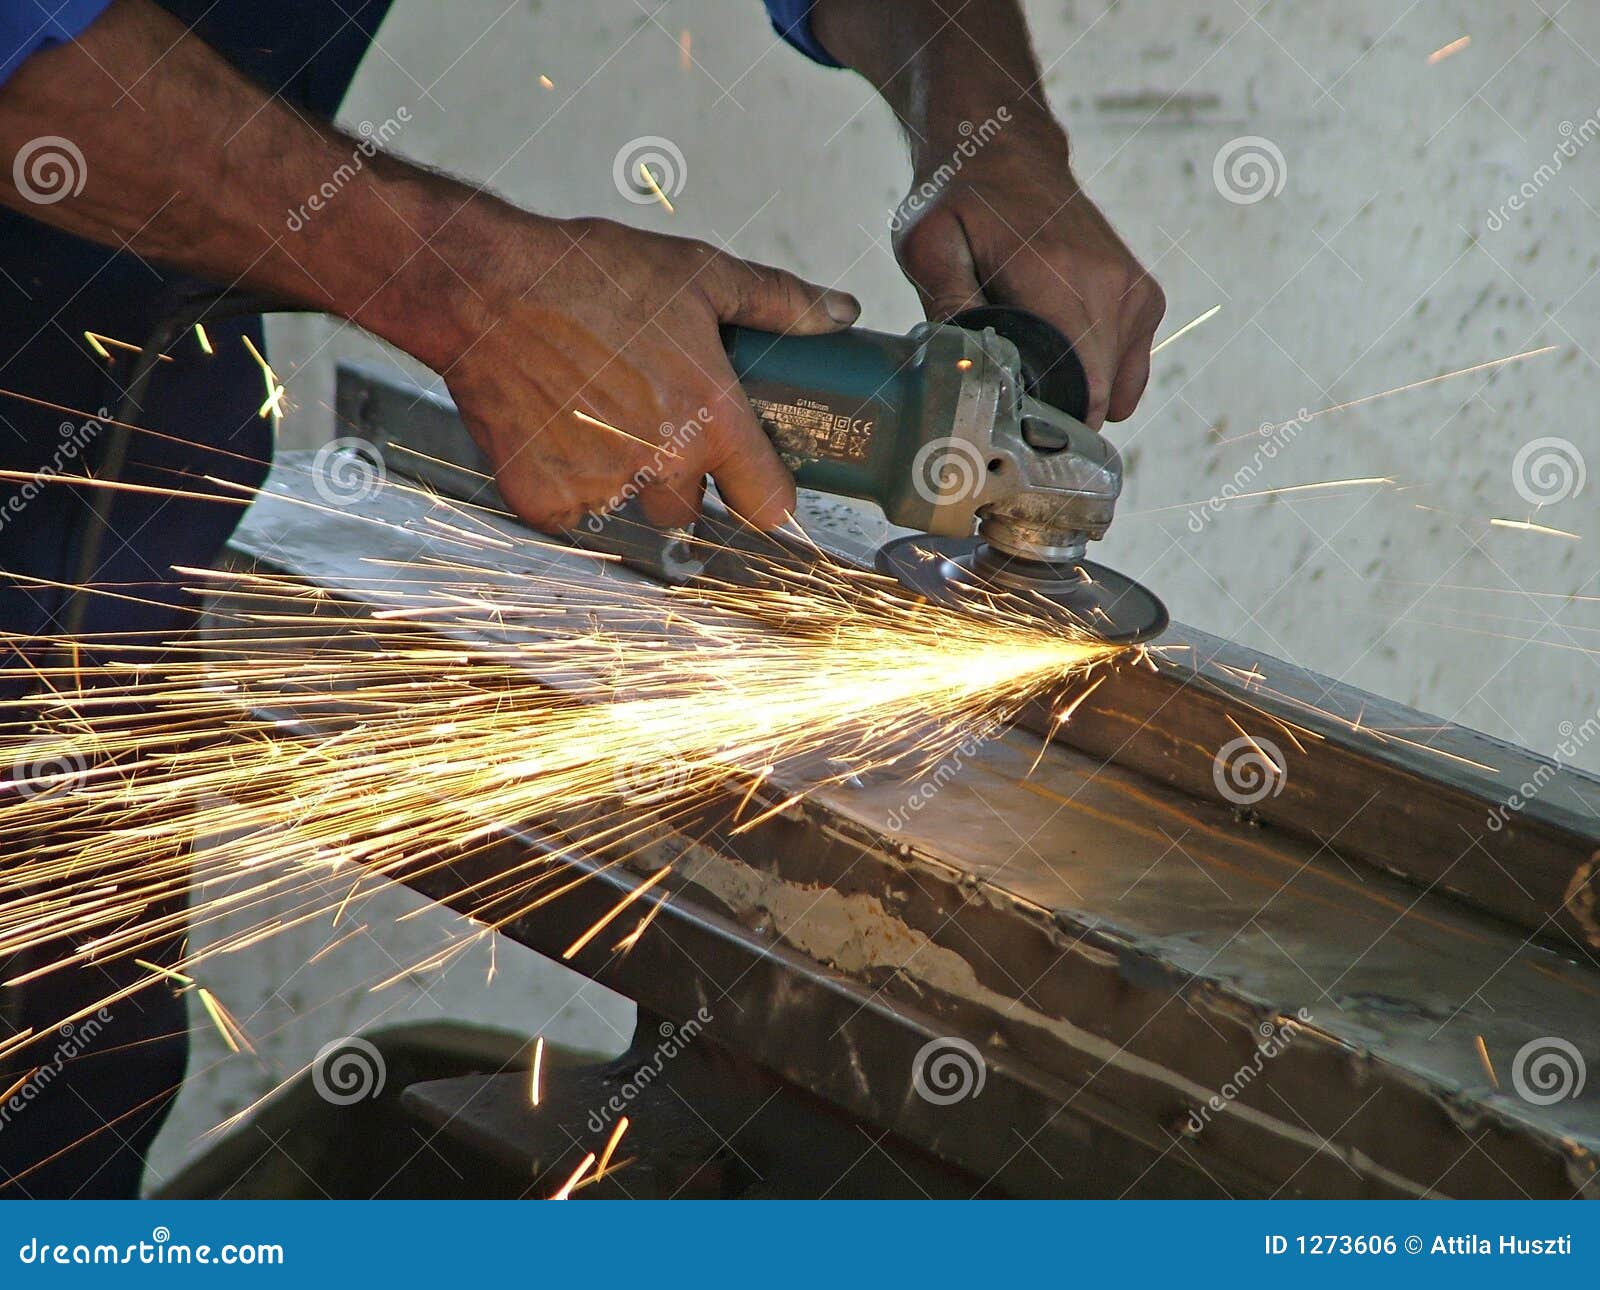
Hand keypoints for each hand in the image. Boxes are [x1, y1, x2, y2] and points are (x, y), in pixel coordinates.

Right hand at [427, 213, 859, 533]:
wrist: (484, 288)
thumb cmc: (586, 277)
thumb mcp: (698, 275)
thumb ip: (777, 303)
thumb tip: (838, 314)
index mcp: (711, 418)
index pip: (769, 505)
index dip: (765, 496)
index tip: (754, 485)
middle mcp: (661, 462)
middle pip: (691, 511)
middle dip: (679, 479)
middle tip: (653, 424)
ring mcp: (601, 487)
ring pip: (631, 512)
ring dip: (625, 481)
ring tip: (600, 418)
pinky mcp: (544, 501)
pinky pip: (574, 516)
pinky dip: (568, 485)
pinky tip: (559, 429)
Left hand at [893, 116, 1164, 428]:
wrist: (1005, 150)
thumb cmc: (960, 200)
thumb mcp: (929, 248)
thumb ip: (948, 310)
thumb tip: (966, 372)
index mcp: (1061, 280)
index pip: (1082, 393)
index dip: (1045, 428)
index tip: (1008, 428)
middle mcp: (1112, 288)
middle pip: (1099, 402)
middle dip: (1053, 419)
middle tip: (1005, 402)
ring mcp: (1136, 294)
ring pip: (1116, 393)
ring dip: (1074, 397)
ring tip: (1029, 366)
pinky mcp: (1145, 299)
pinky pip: (1127, 373)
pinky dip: (1096, 379)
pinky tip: (1056, 353)